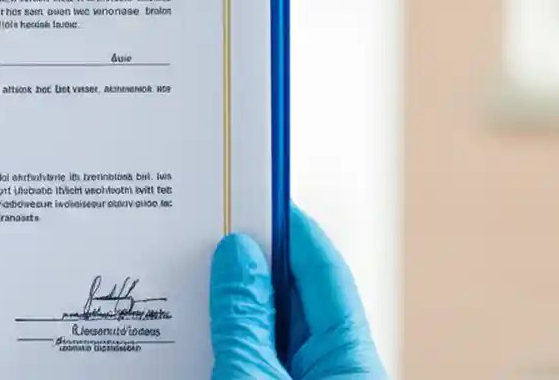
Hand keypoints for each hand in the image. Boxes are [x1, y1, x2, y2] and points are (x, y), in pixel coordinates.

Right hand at [210, 207, 388, 378]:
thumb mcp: (248, 377)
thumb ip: (243, 319)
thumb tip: (237, 256)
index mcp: (353, 363)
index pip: (329, 276)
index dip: (295, 231)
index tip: (264, 198)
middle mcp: (340, 372)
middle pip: (303, 301)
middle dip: (261, 262)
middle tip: (220, 228)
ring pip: (280, 333)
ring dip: (244, 303)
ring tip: (205, 274)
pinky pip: (265, 358)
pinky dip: (239, 337)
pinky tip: (205, 323)